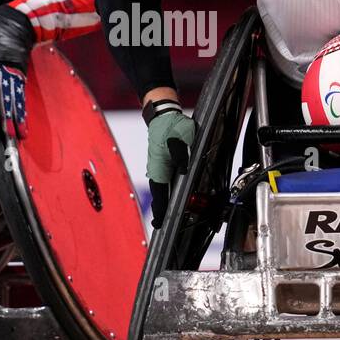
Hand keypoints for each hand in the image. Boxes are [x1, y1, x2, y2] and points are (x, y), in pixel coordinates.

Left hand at [0, 4, 35, 137]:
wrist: (19, 20)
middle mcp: (6, 70)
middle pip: (6, 96)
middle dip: (7, 116)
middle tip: (7, 135)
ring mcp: (15, 74)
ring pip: (16, 99)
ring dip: (16, 118)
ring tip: (18, 135)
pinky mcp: (20, 77)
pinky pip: (21, 96)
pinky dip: (22, 111)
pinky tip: (22, 124)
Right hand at [145, 109, 194, 227]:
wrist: (163, 115)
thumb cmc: (172, 125)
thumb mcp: (182, 137)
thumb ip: (181, 154)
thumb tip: (183, 169)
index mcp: (160, 166)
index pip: (159, 192)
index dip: (160, 208)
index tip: (159, 222)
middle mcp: (157, 169)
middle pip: (158, 194)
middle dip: (160, 210)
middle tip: (160, 225)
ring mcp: (158, 166)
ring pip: (160, 188)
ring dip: (162, 201)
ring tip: (163, 216)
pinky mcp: (162, 163)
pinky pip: (163, 181)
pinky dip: (165, 191)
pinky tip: (169, 196)